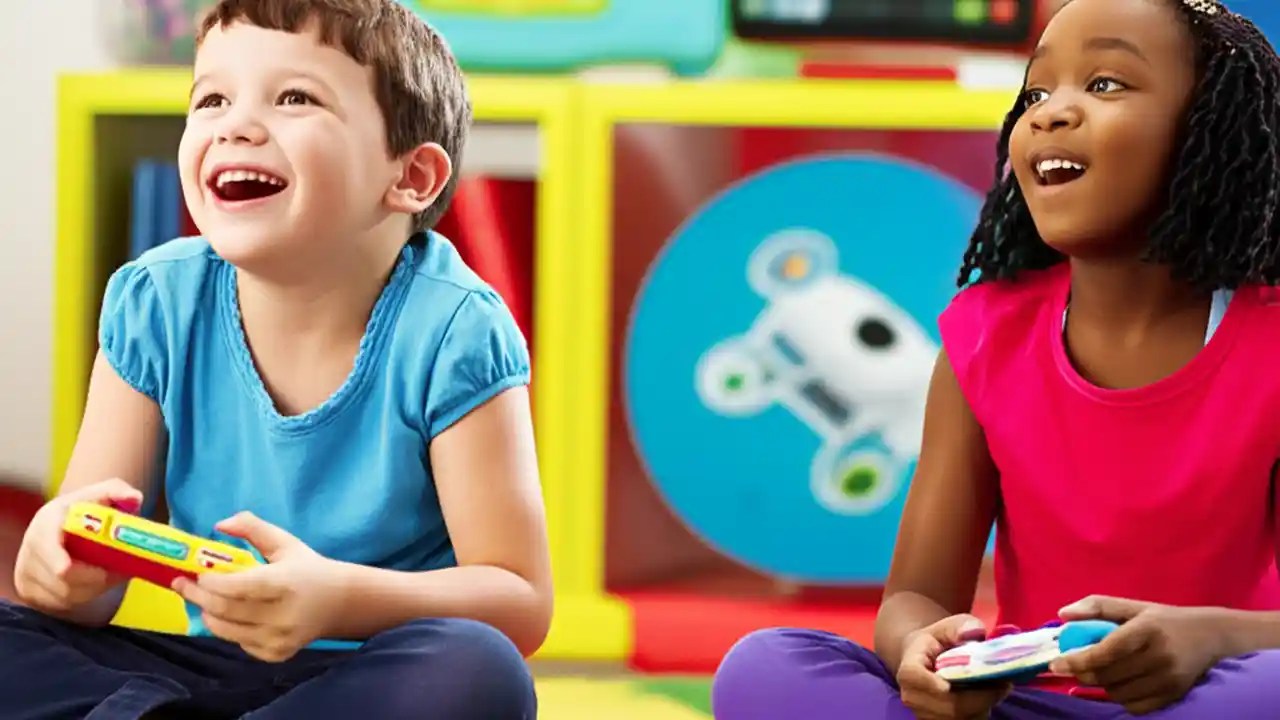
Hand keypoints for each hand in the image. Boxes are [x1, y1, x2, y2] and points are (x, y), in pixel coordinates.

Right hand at [13, 478, 138, 617]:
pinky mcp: (33, 592)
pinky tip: (96, 582)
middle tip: (120, 571)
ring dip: (94, 589)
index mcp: (47, 522)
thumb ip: (118, 491)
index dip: (59, 560)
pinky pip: (62, 604)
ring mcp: (29, 573)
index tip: (73, 569)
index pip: (46, 546)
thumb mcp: (103, 494)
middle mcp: (32, 548)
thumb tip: (135, 499)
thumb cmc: (87, 510)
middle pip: (62, 578)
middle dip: (96, 578)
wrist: (65, 526)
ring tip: (112, 574)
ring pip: (66, 594)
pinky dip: (85, 596)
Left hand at [173, 511, 347, 662]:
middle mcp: (282, 615)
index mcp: (284, 584)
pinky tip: (230, 616)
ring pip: (226, 631)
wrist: (339, 602)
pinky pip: (239, 643)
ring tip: (202, 600)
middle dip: (197, 596)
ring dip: (207, 614)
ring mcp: (279, 639)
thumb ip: (252, 528)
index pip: (237, 587)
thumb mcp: (284, 542)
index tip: (197, 572)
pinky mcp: (276, 654)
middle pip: (224, 610)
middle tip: (182, 585)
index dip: (211, 582)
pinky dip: (228, 629)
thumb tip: (219, 524)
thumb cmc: (307, 569)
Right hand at [897, 614, 1011, 719]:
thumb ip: (961, 626)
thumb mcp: (949, 626)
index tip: (957, 681)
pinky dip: (981, 711)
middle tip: (1004, 682)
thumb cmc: (938, 641)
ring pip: (961, 718)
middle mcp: (912, 696)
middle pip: (949, 706)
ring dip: (984, 704)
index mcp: (909, 667)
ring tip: (998, 687)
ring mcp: (925, 714)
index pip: (913, 677)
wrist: (925, 661)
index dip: (933, 682)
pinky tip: (988, 696)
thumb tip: (974, 634)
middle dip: (980, 696)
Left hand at [1048, 596, 1227, 714]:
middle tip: (1074, 667)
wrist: (1211, 636)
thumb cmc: (1163, 620)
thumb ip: (1097, 606)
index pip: (1106, 651)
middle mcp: (1159, 655)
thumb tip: (1063, 614)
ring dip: (1102, 686)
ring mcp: (1169, 678)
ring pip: (1119, 693)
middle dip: (1084, 673)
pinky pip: (1136, 706)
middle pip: (1108, 675)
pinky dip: (1121, 698)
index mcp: (1146, 629)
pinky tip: (1120, 684)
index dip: (1077, 660)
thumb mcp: (1133, 606)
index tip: (1055, 664)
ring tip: (1101, 672)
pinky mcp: (1174, 695)